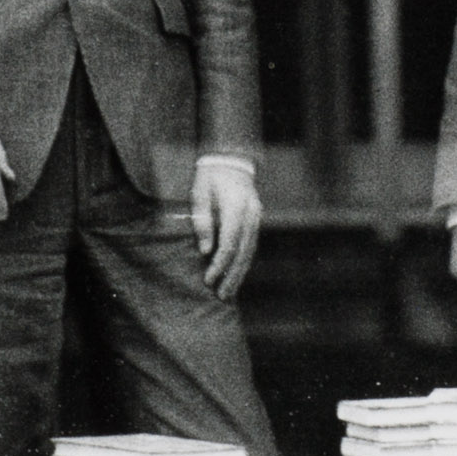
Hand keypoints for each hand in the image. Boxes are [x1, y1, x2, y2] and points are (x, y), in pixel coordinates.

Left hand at [193, 157, 261, 298]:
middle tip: (221, 296)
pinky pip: (252, 245)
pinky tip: (236, 275)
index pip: (230, 243)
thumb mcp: (199, 194)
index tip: (208, 279)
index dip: (219, 264)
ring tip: (229, 293)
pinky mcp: (257, 220)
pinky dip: (244, 262)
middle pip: (244, 252)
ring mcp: (257, 217)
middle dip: (232, 276)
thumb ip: (202, 221)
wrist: (230, 159)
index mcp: (236, 207)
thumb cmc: (209, 177)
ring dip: (240, 273)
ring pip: (251, 251)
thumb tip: (206, 250)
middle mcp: (251, 214)